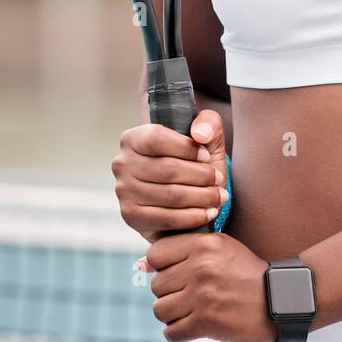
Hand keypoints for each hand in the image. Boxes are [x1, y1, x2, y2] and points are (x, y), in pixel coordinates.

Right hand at [112, 109, 228, 243]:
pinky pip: (167, 218)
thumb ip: (208, 122)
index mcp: (133, 138)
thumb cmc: (192, 160)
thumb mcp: (204, 134)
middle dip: (201, 176)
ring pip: (170, 195)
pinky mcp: (132, 217)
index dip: (186, 148)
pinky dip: (193, 217)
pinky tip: (209, 213)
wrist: (184, 193)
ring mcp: (124, 192)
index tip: (207, 156)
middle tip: (219, 180)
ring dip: (202, 197)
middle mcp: (122, 164)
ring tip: (219, 196)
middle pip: (167, 169)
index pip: (156, 139)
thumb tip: (200, 134)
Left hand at [141, 231, 277, 341]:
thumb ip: (182, 252)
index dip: (163, 267)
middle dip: (169, 294)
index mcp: (204, 244)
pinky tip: (195, 326)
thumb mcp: (219, 249)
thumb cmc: (247, 273)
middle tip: (190, 297)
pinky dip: (179, 333)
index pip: (156, 254)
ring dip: (172, 315)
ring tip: (191, 312)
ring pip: (160, 310)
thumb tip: (139, 264)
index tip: (179, 274)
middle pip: (156, 286)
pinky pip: (172, 332)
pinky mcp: (207, 322)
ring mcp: (204, 295)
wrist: (281, 299)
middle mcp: (201, 267)